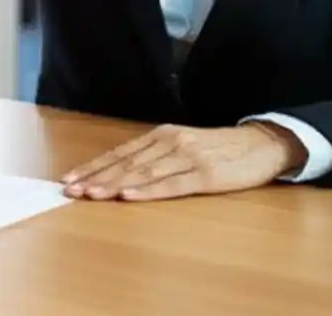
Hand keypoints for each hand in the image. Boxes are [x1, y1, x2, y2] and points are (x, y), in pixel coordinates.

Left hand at [60, 123, 306, 201]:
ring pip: (144, 173)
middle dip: (96, 177)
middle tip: (71, 190)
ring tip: (92, 194)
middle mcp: (171, 142)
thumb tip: (118, 172)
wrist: (262, 144)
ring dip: (115, 184)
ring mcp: (189, 158)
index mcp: (162, 135)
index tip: (69, 178)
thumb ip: (154, 156)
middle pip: (127, 163)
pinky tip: (130, 196)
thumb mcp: (182, 145)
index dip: (93, 166)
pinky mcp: (207, 175)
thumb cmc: (217, 149)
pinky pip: (173, 184)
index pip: (120, 152)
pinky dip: (148, 191)